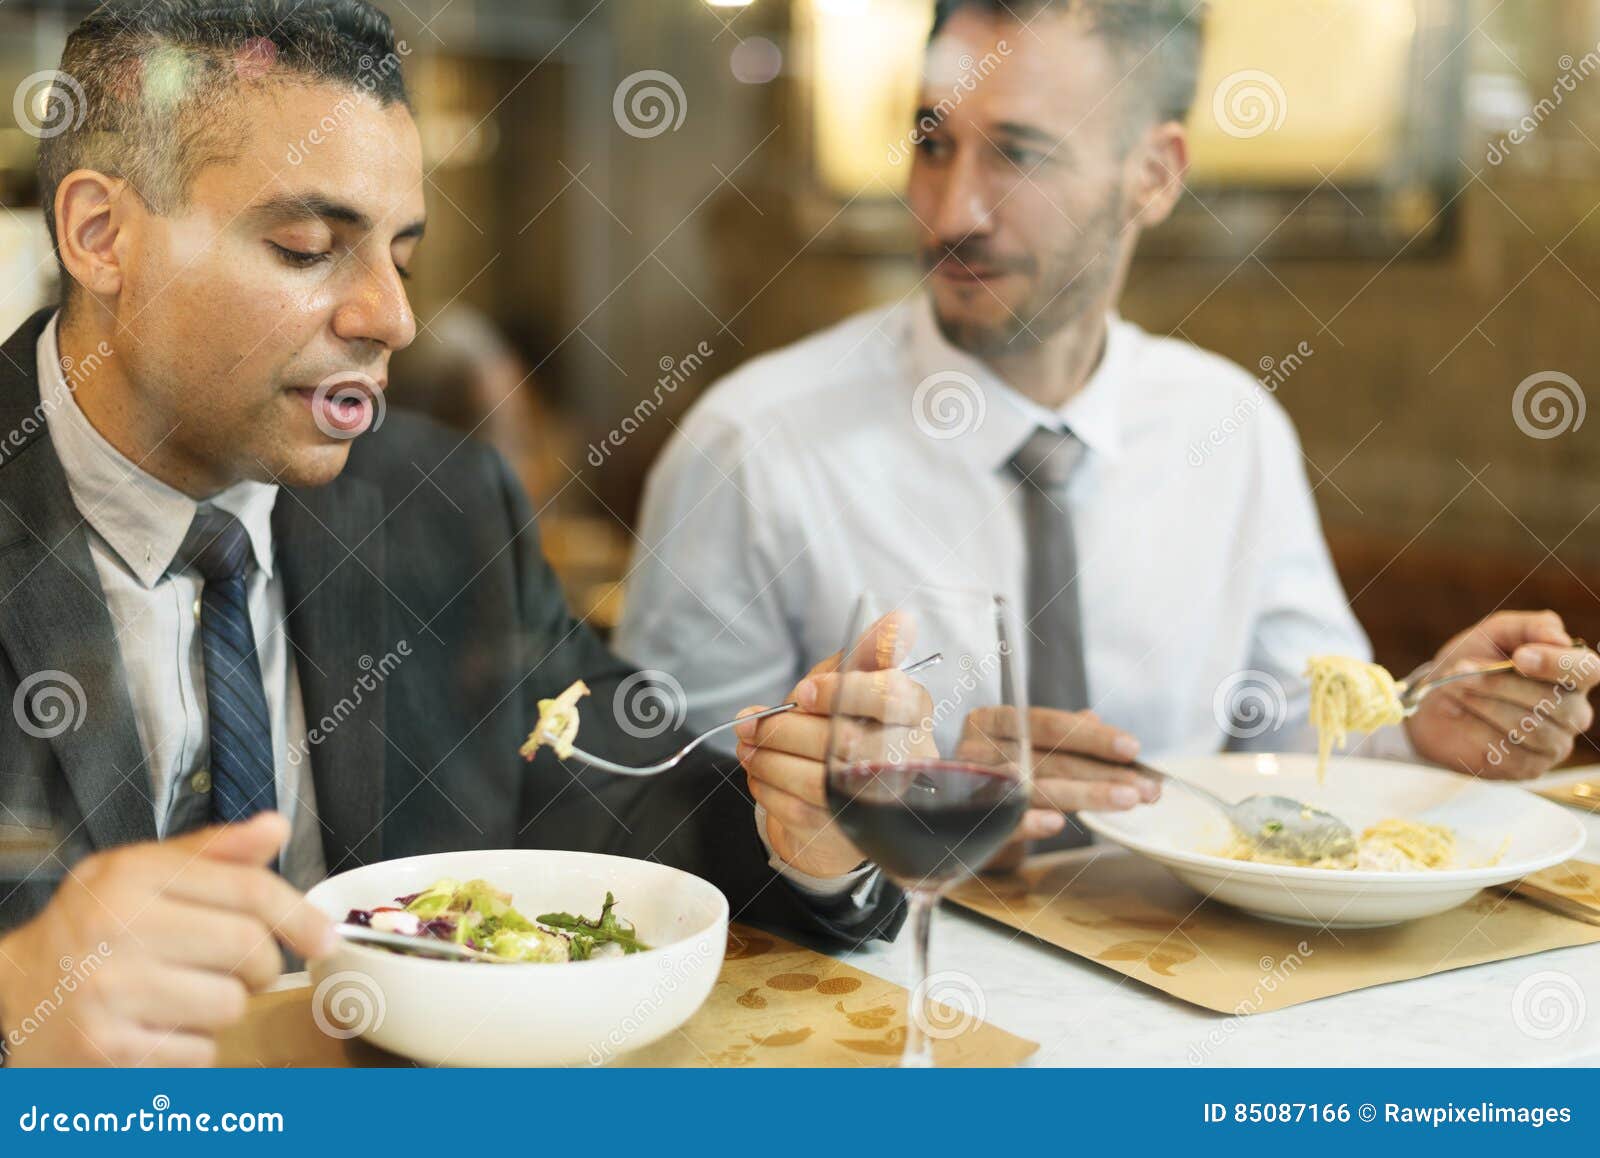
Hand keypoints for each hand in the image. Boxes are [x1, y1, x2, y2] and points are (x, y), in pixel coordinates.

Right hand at [0, 813, 335, 1066]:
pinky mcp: (109, 1050)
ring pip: (231, 1005)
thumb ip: (211, 852)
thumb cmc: (87, 932)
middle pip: (251, 951)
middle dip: (258, 966)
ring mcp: (111, 992)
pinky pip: (200, 1052)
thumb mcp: (136, 873)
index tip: (324, 936)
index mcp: (133, 877)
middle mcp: (119, 928)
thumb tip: (275, 828)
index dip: (300, 916)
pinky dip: (191, 1046)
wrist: (8, 998)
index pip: (249, 893)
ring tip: (181, 995)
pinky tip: (156, 1027)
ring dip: (222, 1007)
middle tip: (231, 967)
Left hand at [733, 620, 925, 877]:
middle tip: (748, 722)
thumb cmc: (852, 720)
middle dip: (785, 730)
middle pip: (846, 742)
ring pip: (818, 780)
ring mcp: (882, 799)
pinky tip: (760, 772)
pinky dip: (769, 787)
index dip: (842, 692)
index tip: (804, 690)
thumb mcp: (858, 678)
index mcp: (914, 709)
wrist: (848, 789)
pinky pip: (800, 808)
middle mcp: (908, 757)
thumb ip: (869, 650)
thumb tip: (899, 621)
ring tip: (746, 745)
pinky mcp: (850, 828)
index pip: (890, 698)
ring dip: (769, 760)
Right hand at [959, 707, 1159, 870]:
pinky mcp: (966, 824)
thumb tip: (1094, 720)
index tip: (1132, 748)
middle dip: (1102, 772)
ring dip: (1083, 795)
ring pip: (1033, 788)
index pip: (1045, 724)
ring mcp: (967, 786)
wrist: (950, 820)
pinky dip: (1029, 823)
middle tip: (1145, 787)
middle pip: (1048, 758)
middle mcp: (975, 749)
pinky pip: (1000, 822)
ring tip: (1126, 800)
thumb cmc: (996, 778)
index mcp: (991, 722)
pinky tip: (1057, 824)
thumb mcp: (1026, 751)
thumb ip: (1059, 738)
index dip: (1090, 736)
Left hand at [1404, 611, 1598, 778]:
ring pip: (1529, 725)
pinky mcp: (1529, 767)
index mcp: (1572, 675)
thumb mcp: (1493, 634)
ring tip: (1455, 688)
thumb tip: (1559, 636)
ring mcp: (1554, 743)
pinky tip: (1460, 715)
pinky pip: (1509, 749)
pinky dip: (1477, 728)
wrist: (1432, 703)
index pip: (1588, 670)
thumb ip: (1530, 627)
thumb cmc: (1470, 664)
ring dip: (1485, 703)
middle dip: (1500, 682)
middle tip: (1461, 669)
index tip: (1519, 657)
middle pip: (1553, 700)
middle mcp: (1573, 712)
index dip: (1557, 664)